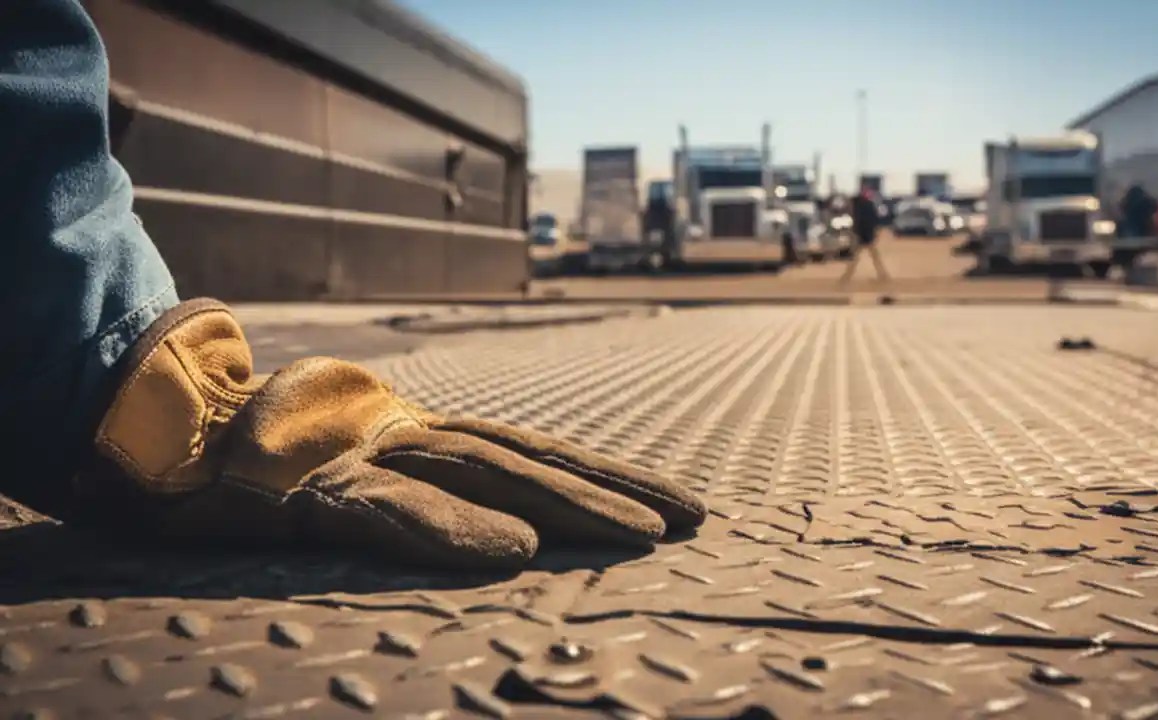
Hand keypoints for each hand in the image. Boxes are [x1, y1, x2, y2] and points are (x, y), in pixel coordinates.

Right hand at [86, 300, 705, 567]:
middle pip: (531, 460)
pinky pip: (387, 511)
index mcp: (429, 437)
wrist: (164, 425)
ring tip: (638, 536)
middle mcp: (412, 436)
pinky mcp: (310, 487)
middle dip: (613, 490)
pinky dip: (447, 526)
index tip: (681, 505)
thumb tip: (504, 526)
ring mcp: (365, 456)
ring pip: (481, 475)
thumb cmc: (272, 457)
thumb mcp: (367, 469)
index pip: (538, 455)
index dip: (609, 477)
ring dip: (563, 506)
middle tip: (694, 518)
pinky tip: (507, 549)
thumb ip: (426, 488)